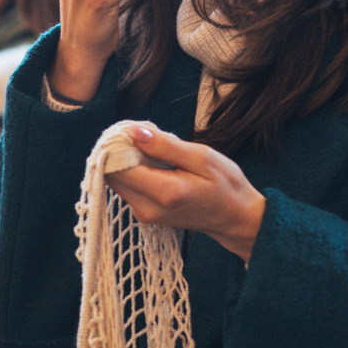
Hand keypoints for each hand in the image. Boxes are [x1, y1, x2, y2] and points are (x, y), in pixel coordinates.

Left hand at [106, 123, 266, 261]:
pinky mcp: (144, 214)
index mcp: (164, 193)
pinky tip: (154, 164)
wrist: (236, 218)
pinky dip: (134, 172)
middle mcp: (148, 208)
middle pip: (112, 175)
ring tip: (152, 150)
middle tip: (142, 137)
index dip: (118, 145)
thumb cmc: (225, 185)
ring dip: (126, 162)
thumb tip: (133, 132)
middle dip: (120, 152)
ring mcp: (144, 214)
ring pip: (116, 181)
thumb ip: (165, 145)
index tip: (130, 130)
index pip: (118, 167)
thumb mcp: (201, 157)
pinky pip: (127, 188)